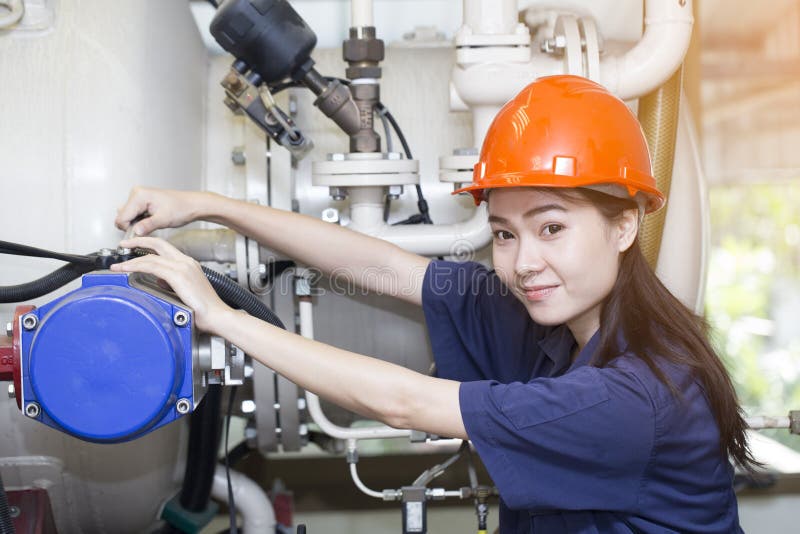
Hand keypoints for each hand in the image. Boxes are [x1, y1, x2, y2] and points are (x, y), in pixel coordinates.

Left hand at [110, 236, 230, 332]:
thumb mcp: (186, 292)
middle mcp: (186, 262)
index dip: (148, 246)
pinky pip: (152, 266)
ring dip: (131, 261)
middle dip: (138, 242)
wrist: (217, 316)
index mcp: (189, 265)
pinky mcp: (179, 276)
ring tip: (118, 266)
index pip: (165, 249)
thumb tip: (159, 282)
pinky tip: (126, 270)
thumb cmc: (205, 310)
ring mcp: (183, 267)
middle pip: (158, 244)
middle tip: (123, 245)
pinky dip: (136, 266)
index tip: (134, 248)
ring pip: (151, 257)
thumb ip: (172, 284)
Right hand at [115, 187, 209, 235]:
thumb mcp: (163, 220)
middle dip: (133, 226)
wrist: (191, 205)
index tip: (140, 233)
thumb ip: (147, 226)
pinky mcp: (141, 201)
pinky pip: (133, 214)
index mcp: (139, 196)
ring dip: (136, 223)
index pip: (121, 218)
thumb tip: (135, 232)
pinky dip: (139, 220)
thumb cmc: (181, 208)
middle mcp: (136, 193)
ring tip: (152, 223)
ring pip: (127, 216)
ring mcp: (138, 196)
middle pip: (123, 217)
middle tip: (148, 228)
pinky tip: (151, 220)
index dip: (129, 229)